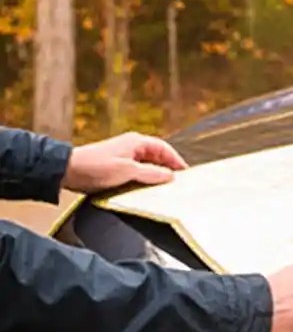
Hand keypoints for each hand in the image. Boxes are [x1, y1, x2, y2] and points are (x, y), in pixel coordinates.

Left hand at [62, 132, 189, 193]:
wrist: (67, 170)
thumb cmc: (96, 167)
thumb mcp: (128, 171)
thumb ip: (151, 173)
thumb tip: (170, 176)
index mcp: (137, 142)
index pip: (165, 149)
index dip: (176, 161)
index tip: (185, 174)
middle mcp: (132, 146)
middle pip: (157, 156)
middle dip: (168, 168)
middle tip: (177, 182)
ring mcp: (123, 155)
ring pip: (147, 164)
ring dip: (155, 175)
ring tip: (163, 188)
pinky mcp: (115, 166)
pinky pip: (136, 171)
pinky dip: (144, 178)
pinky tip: (144, 189)